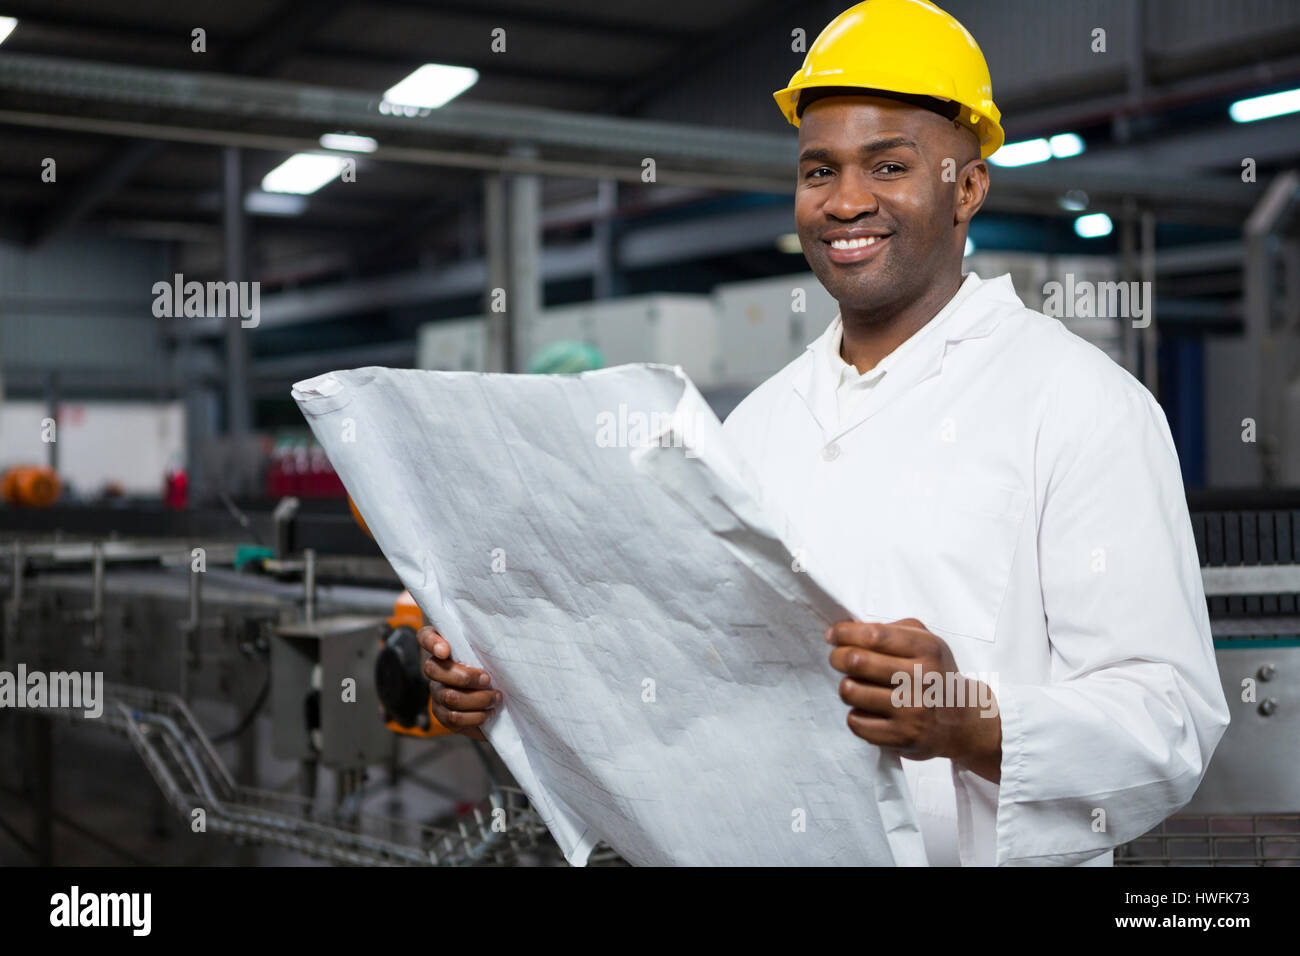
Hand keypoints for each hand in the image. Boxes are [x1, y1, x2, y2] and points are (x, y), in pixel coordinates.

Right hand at [416, 625, 499, 741]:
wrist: (494, 694)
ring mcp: (436, 693)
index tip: (445, 651)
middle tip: (488, 680)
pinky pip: (454, 719)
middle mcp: (434, 669)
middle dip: (466, 678)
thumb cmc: (490, 664)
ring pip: (448, 698)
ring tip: (495, 698)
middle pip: (435, 671)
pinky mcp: (443, 715)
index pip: (425, 636)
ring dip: (477, 700)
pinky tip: (488, 713)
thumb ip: (482, 640)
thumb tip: (493, 633)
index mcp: (442, 646)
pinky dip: (475, 717)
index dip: (431, 643)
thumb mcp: (487, 649)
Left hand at [827, 618, 1001, 782]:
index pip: (873, 635)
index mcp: (927, 649)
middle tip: (838, 659)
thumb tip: (847, 631)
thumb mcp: (925, 640)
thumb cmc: (935, 674)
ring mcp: (913, 711)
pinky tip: (869, 711)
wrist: (964, 721)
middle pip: (857, 661)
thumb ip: (890, 629)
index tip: (833, 635)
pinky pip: (856, 722)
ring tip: (856, 686)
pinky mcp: (903, 737)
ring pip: (851, 691)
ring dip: (847, 687)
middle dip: (838, 657)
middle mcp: (922, 679)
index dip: (844, 633)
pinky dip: (856, 715)